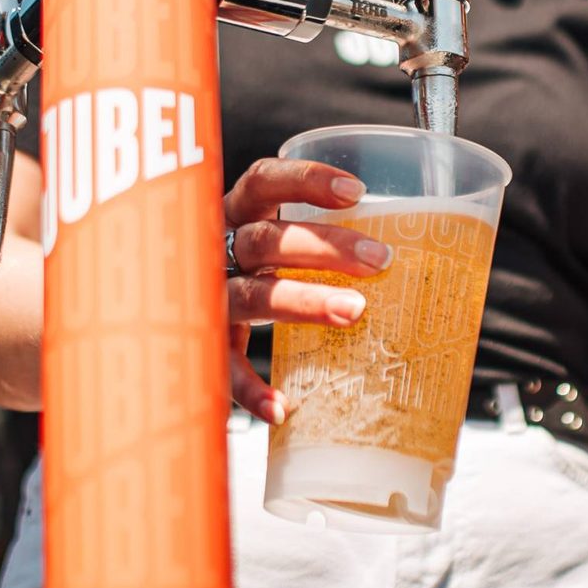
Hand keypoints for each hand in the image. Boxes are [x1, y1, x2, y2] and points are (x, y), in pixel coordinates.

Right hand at [222, 158, 393, 423]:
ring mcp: (207, 296)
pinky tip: (282, 406)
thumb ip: (324, 238)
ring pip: (251, 296)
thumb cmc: (255, 268)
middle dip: (325, 247)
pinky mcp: (202, 343)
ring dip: (303, 303)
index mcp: (238, 212)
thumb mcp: (277, 238)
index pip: (265, 182)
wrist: (169, 304)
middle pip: (266, 240)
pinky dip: (251, 388)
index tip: (358, 191)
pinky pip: (222, 367)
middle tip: (379, 262)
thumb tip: (417, 251)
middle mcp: (218, 249)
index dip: (306, 181)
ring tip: (354, 313)